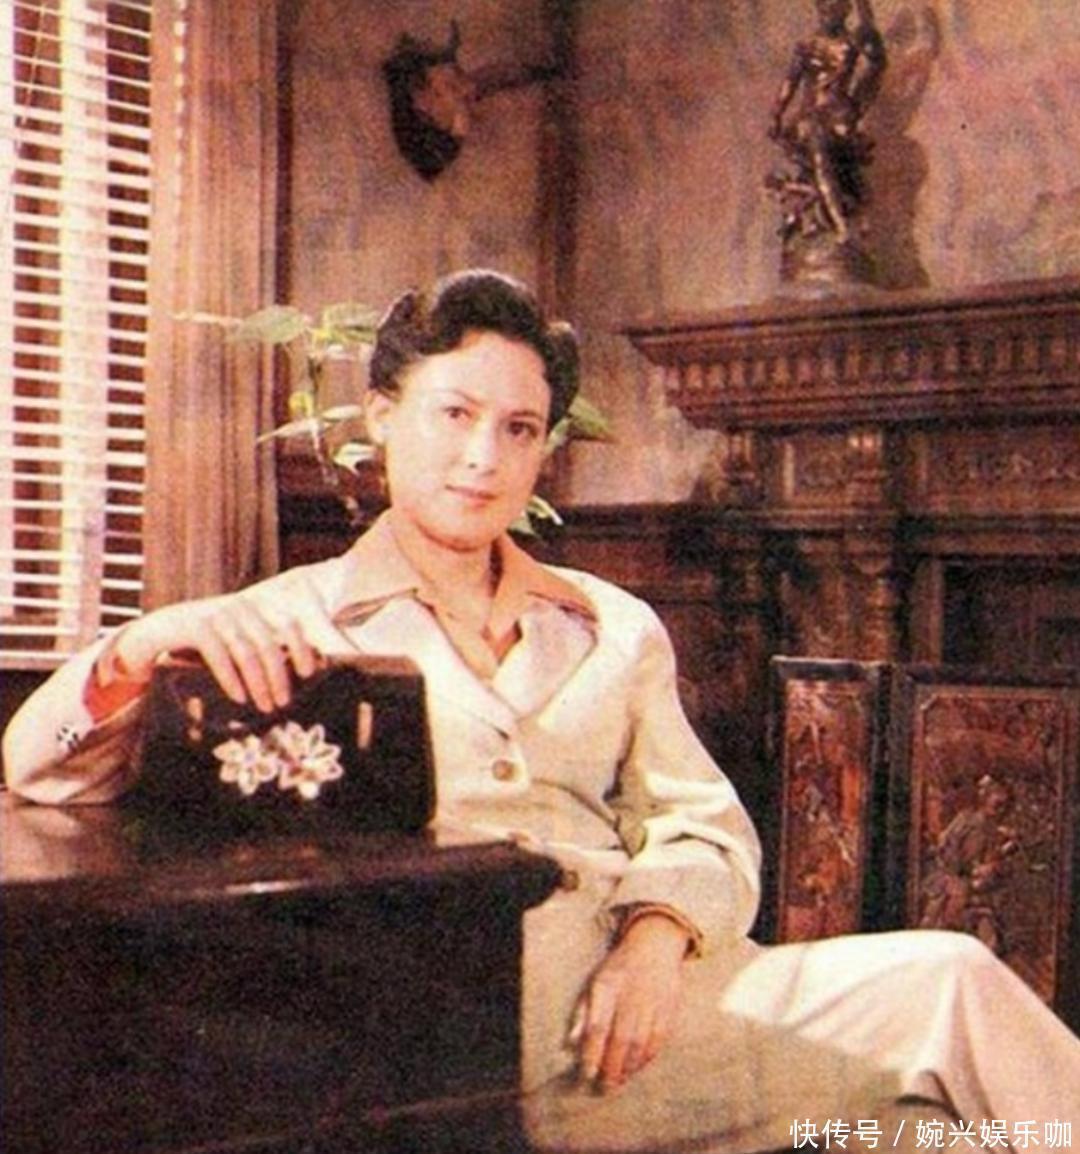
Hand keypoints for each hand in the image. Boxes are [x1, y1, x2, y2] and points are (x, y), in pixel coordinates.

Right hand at [109, 573, 343, 711]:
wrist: (153, 632)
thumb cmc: (203, 643)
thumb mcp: (235, 640)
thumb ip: (261, 648)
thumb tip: (299, 672)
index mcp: (254, 607)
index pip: (288, 623)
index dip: (302, 648)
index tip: (310, 674)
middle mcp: (238, 606)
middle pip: (268, 643)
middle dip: (278, 675)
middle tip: (283, 703)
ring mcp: (215, 614)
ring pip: (246, 652)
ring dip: (258, 683)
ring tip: (265, 706)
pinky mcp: (194, 626)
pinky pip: (219, 655)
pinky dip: (231, 678)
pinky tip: (239, 698)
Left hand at [570, 913, 690, 1093]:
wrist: (654, 945)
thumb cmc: (618, 969)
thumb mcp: (594, 981)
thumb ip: (582, 1012)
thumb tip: (571, 1043)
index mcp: (607, 985)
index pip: (598, 1026)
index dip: (592, 1053)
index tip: (586, 1074)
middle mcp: (631, 994)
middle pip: (620, 1039)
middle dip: (611, 1068)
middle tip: (604, 1087)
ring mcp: (653, 1001)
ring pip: (641, 1044)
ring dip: (629, 1067)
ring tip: (618, 1081)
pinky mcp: (669, 1008)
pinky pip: (658, 1041)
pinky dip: (646, 1058)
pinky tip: (636, 1067)